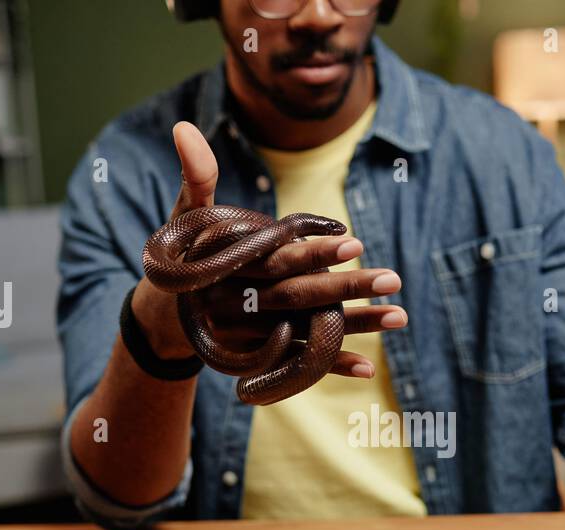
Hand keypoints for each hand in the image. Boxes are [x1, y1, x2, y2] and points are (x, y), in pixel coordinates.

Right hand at [134, 122, 404, 377]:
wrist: (163, 315)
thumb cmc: (185, 252)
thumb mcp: (186, 214)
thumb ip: (196, 174)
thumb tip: (184, 127)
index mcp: (235, 265)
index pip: (279, 258)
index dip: (314, 252)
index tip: (355, 240)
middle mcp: (247, 301)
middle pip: (303, 296)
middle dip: (349, 288)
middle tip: (394, 278)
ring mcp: (257, 331)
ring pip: (310, 330)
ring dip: (356, 327)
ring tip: (401, 317)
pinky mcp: (264, 354)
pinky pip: (301, 362)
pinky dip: (333, 365)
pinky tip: (369, 367)